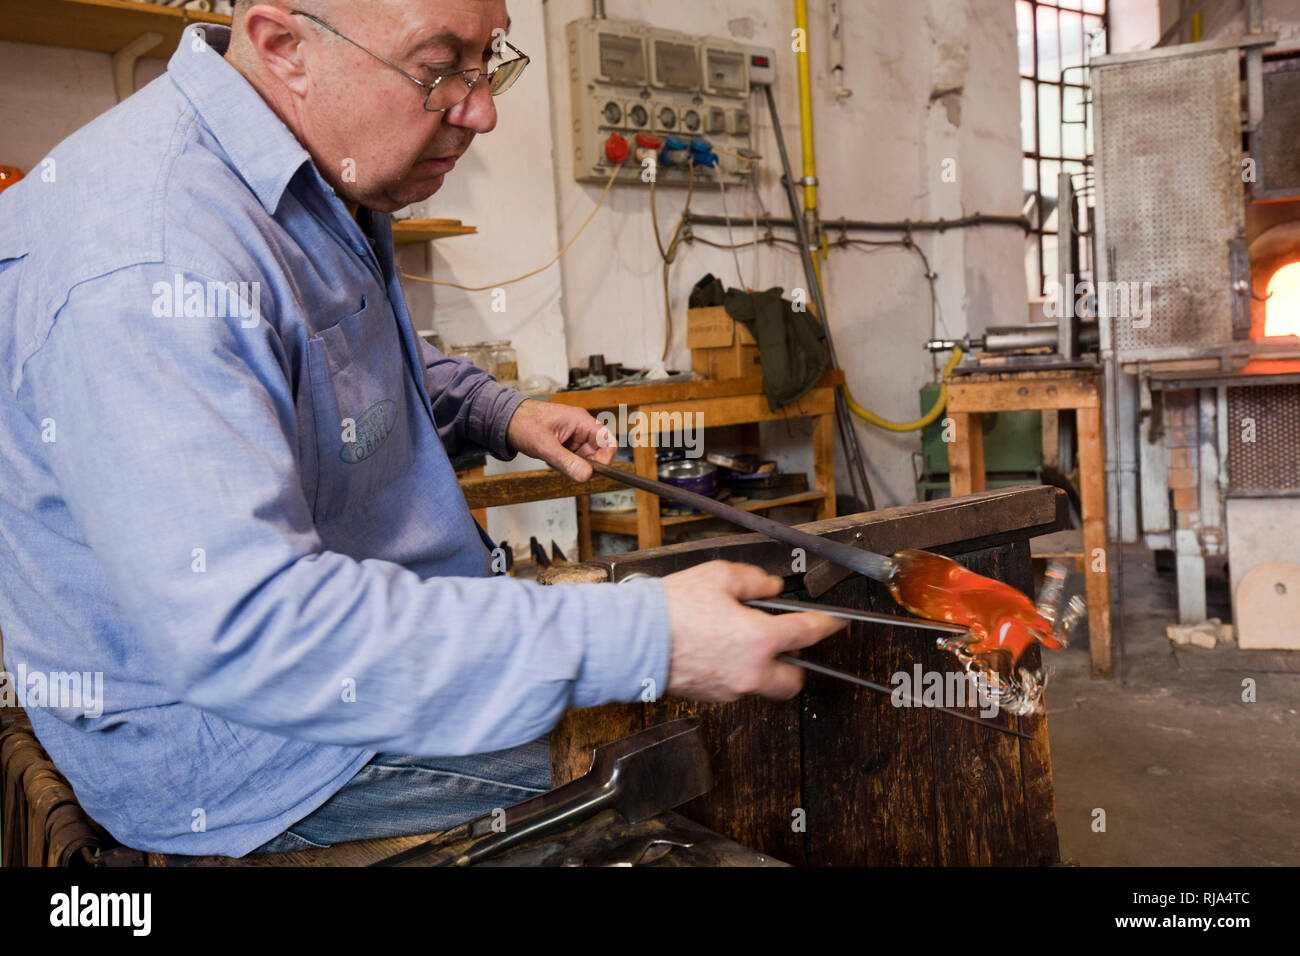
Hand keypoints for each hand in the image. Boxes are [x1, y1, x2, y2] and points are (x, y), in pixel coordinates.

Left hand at [505, 399, 615, 480]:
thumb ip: (567, 462)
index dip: (606, 458)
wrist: (505, 420)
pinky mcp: (564, 444)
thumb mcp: (545, 446)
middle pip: (597, 453)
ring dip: (571, 464)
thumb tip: (587, 476)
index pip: (608, 441)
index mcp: (581, 421)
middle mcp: (580, 428)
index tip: (596, 472)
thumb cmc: (523, 422)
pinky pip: (572, 459)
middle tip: (567, 467)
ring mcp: (572, 437)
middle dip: (584, 464)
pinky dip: (563, 464)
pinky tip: (549, 458)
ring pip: (584, 459)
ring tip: (553, 459)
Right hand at [661, 561, 846, 701]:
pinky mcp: (712, 697)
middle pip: (795, 679)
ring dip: (765, 668)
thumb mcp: (719, 577)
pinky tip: (721, 650)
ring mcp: (731, 689)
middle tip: (787, 640)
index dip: (828, 625)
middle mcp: (752, 671)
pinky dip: (738, 672)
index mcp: (761, 640)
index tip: (837, 622)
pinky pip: (738, 687)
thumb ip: (754, 581)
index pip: (809, 633)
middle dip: (798, 662)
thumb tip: (770, 588)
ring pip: (764, 686)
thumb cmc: (672, 609)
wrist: (633, 640)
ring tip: (746, 642)